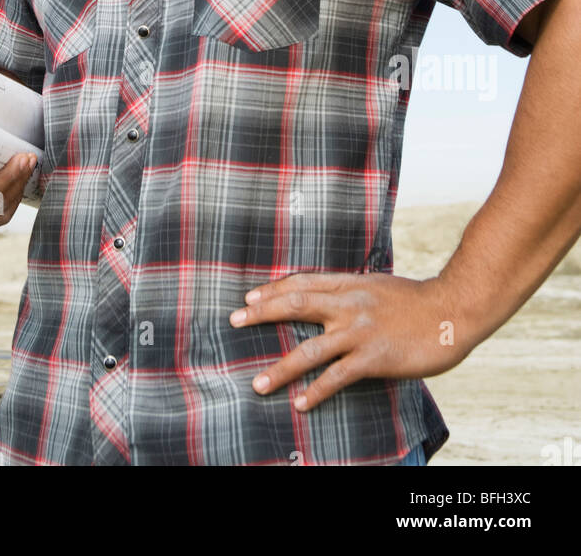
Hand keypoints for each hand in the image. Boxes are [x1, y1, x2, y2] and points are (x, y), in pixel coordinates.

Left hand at [229, 271, 472, 410]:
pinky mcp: (373, 357)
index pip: (302, 283)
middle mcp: (349, 304)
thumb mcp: (378, 286)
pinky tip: (300, 403)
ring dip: (281, 368)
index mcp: (349, 284)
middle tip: (234, 321)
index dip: (273, 289)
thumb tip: (331, 300)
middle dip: (262, 314)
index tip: (249, 297)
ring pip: (309, 349)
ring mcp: (359, 331)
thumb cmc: (418, 301)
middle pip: (295, 305)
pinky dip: (315, 391)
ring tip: (258, 384)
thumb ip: (353, 293)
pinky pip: (336, 376)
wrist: (452, 310)